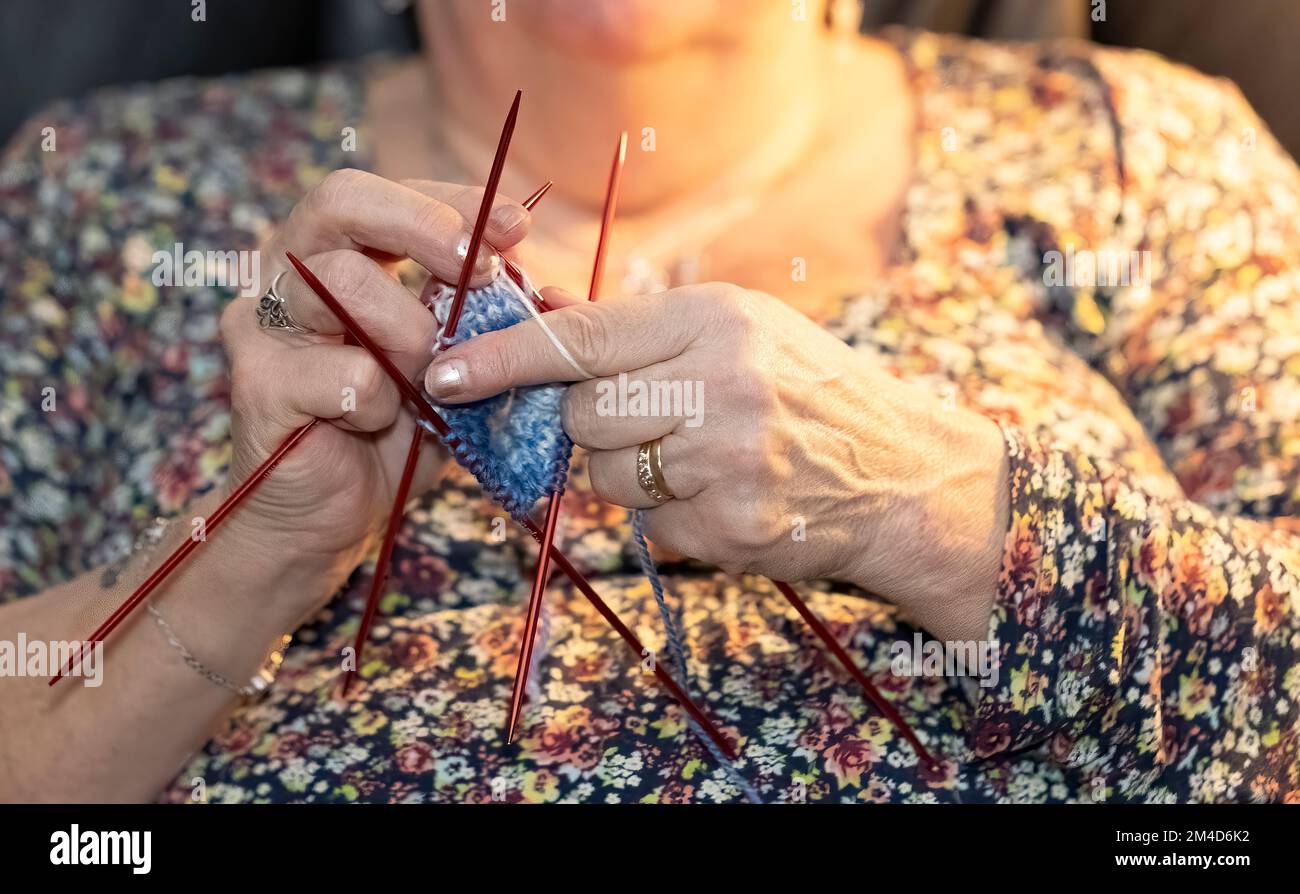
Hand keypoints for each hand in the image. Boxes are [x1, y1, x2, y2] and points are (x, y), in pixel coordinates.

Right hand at [217, 169, 530, 621]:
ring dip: (408, 334)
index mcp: (335, 252)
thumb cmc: (393, 428)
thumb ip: (477, 311)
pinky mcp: (257, 384)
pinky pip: (345, 373)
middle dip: (423, 227)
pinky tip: (377, 423)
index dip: (453, 203)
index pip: (385, 193)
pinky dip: (381, 402)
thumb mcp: (451, 358)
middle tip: (480, 270)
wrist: (332, 516)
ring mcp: (262, 324)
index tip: (516, 227)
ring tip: (427, 381)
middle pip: (340, 201)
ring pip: (340, 285)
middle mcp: (286, 271)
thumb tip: (525, 266)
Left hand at [422, 283, 1008, 641]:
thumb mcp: (739, 329)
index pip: (580, 337)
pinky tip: (724, 496)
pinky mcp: (732, 529)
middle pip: (581, 415)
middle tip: (642, 422)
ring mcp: (727, 463)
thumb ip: (639, 330)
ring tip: (696, 458)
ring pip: (605, 477)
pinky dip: (671, 518)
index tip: (443, 371)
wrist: (902, 473)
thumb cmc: (808, 390)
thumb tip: (536, 319)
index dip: (502, 356)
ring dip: (628, 475)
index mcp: (715, 319)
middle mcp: (719, 384)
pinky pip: (650, 528)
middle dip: (590, 425)